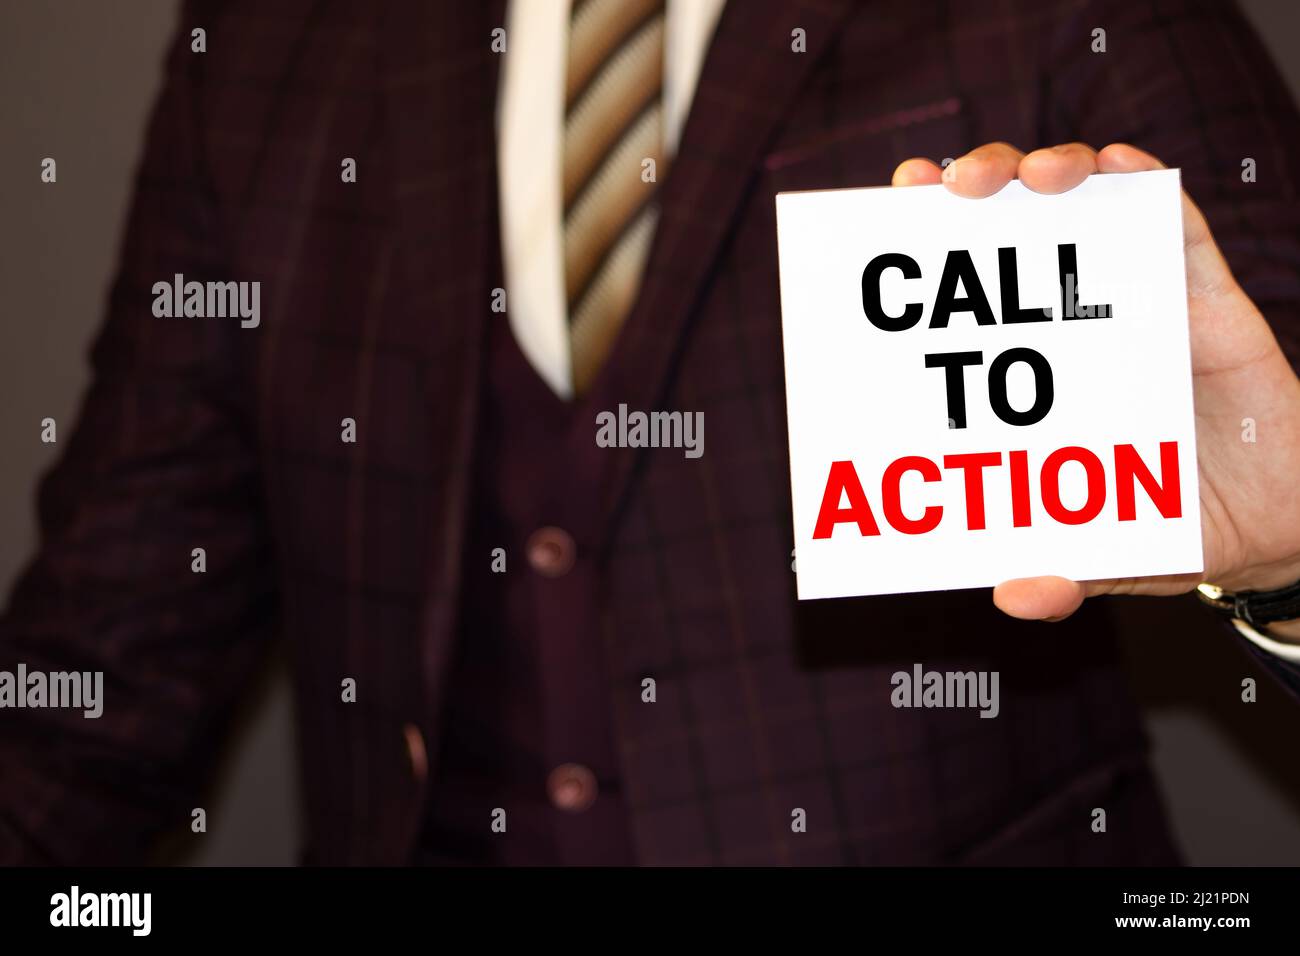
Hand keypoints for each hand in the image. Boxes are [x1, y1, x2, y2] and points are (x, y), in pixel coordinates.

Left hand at [892, 143, 1299, 636]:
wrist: (1274, 524)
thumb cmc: (1169, 525)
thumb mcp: (1106, 553)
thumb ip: (1063, 571)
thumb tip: (1014, 596)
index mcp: (1031, 369)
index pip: (966, 288)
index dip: (927, 240)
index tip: (897, 203)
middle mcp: (1074, 320)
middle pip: (1013, 223)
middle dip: (978, 182)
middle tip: (950, 187)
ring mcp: (1139, 300)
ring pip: (1088, 205)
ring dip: (1052, 170)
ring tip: (1030, 178)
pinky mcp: (1209, 296)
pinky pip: (1178, 226)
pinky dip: (1149, 188)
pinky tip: (1124, 169)